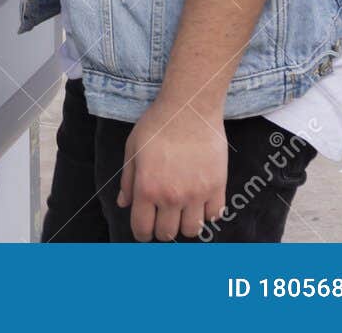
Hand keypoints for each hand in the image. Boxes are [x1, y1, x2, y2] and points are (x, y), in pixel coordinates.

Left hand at [116, 101, 226, 241]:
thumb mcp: (132, 149)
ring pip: (192, 230)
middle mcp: (171, 196)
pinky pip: (215, 215)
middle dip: (161, 230)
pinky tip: (200, 201)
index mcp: (147, 189)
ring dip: (185, 224)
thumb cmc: (156, 125)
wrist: (189, 107)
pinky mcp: (217, 186)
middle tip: (162, 218)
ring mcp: (196, 193)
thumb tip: (124, 204)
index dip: (141, 233)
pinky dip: (207, 213)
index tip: (144, 229)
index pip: (142, 229)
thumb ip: (127, 180)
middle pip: (167, 234)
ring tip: (182, 211)